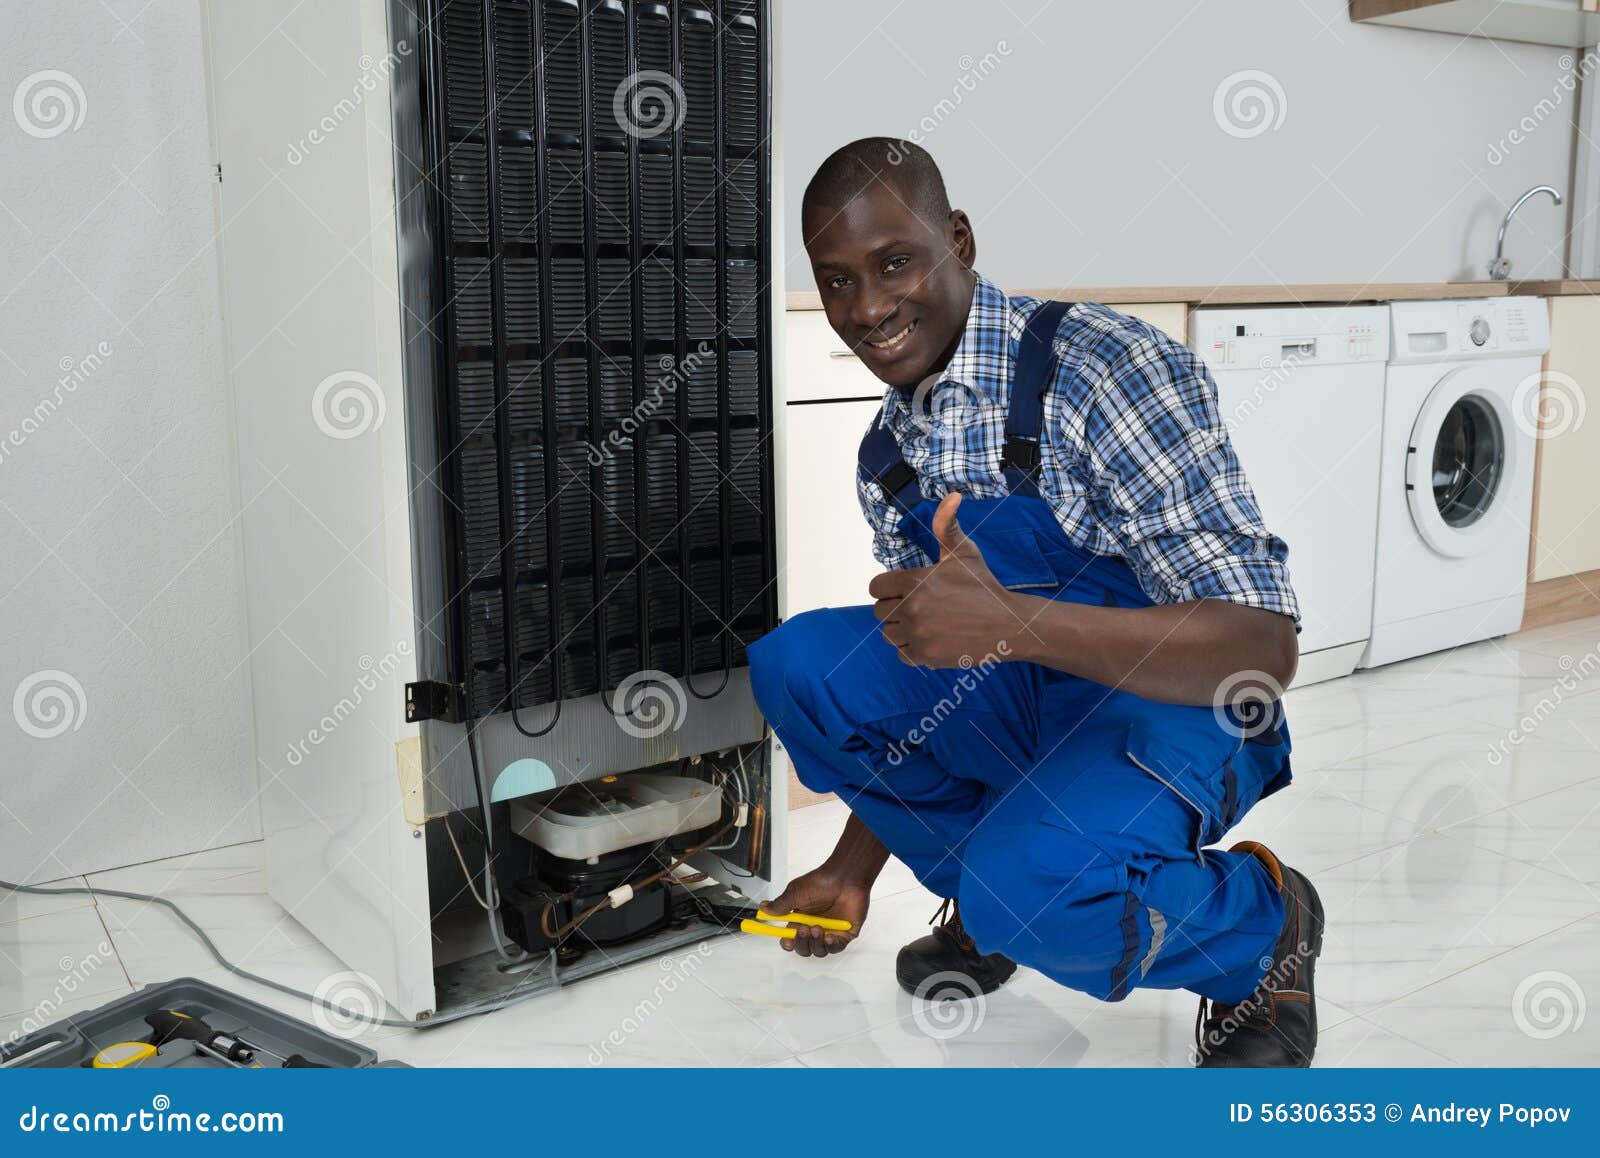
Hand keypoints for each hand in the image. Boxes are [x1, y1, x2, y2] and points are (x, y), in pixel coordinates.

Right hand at [760, 866, 869, 958]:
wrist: (844, 877)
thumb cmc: (821, 882)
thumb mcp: (795, 894)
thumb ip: (779, 906)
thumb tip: (763, 908)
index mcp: (801, 920)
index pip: (791, 939)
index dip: (788, 943)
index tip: (786, 941)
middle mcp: (815, 927)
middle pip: (804, 948)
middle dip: (802, 943)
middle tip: (803, 930)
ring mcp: (830, 931)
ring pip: (819, 951)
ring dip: (815, 943)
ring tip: (817, 928)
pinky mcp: (845, 934)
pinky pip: (836, 947)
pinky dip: (831, 945)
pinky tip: (828, 936)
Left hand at [869, 493, 1022, 667]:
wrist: (1008, 624)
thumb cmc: (983, 586)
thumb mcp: (964, 552)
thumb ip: (947, 525)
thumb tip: (953, 495)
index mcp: (915, 581)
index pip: (875, 588)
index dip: (888, 589)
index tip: (904, 591)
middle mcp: (912, 608)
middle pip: (879, 613)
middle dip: (895, 610)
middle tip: (920, 608)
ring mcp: (918, 634)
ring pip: (889, 635)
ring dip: (902, 631)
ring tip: (926, 624)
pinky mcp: (926, 656)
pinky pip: (901, 654)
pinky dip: (913, 650)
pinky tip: (931, 639)